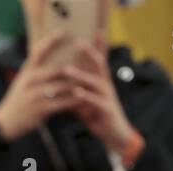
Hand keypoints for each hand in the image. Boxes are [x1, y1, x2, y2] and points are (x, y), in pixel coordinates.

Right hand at [0, 30, 81, 141]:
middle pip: (57, 69)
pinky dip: (74, 101)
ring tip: (90, 80)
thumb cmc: (17, 101)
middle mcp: (31, 82)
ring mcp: (36, 96)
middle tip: (88, 61)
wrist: (4, 124)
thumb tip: (47, 57)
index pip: (38, 52)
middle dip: (74, 66)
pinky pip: (63, 103)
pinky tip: (83, 98)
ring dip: (77, 84)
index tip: (63, 32)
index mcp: (26, 73)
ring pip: (62, 86)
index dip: (51, 41)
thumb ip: (34, 71)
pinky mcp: (41, 110)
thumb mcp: (21, 82)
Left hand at [63, 36, 136, 152]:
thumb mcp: (84, 103)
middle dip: (90, 53)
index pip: (98, 61)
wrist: (115, 134)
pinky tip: (76, 92)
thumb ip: (73, 93)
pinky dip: (85, 96)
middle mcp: (105, 86)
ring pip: (94, 82)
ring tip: (67, 70)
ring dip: (80, 75)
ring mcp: (107, 96)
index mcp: (101, 82)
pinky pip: (95, 101)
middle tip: (78, 42)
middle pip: (99, 65)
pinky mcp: (107, 109)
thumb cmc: (99, 117)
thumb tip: (58, 87)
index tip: (90, 33)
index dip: (96, 47)